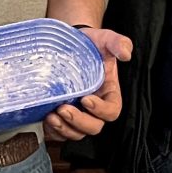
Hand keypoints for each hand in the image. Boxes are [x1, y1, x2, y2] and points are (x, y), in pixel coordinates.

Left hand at [44, 27, 132, 141]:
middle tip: (63, 108)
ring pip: (76, 133)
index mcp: (109, 94)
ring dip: (64, 129)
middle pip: (93, 127)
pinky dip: (53, 131)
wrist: (69, 43)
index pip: (111, 111)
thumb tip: (126, 54)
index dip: (100, 110)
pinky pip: (60, 132)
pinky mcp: (62, 116)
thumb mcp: (106, 38)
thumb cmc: (90, 44)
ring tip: (51, 116)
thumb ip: (118, 43)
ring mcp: (79, 113)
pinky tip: (45, 119)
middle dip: (79, 122)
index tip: (86, 99)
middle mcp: (95, 108)